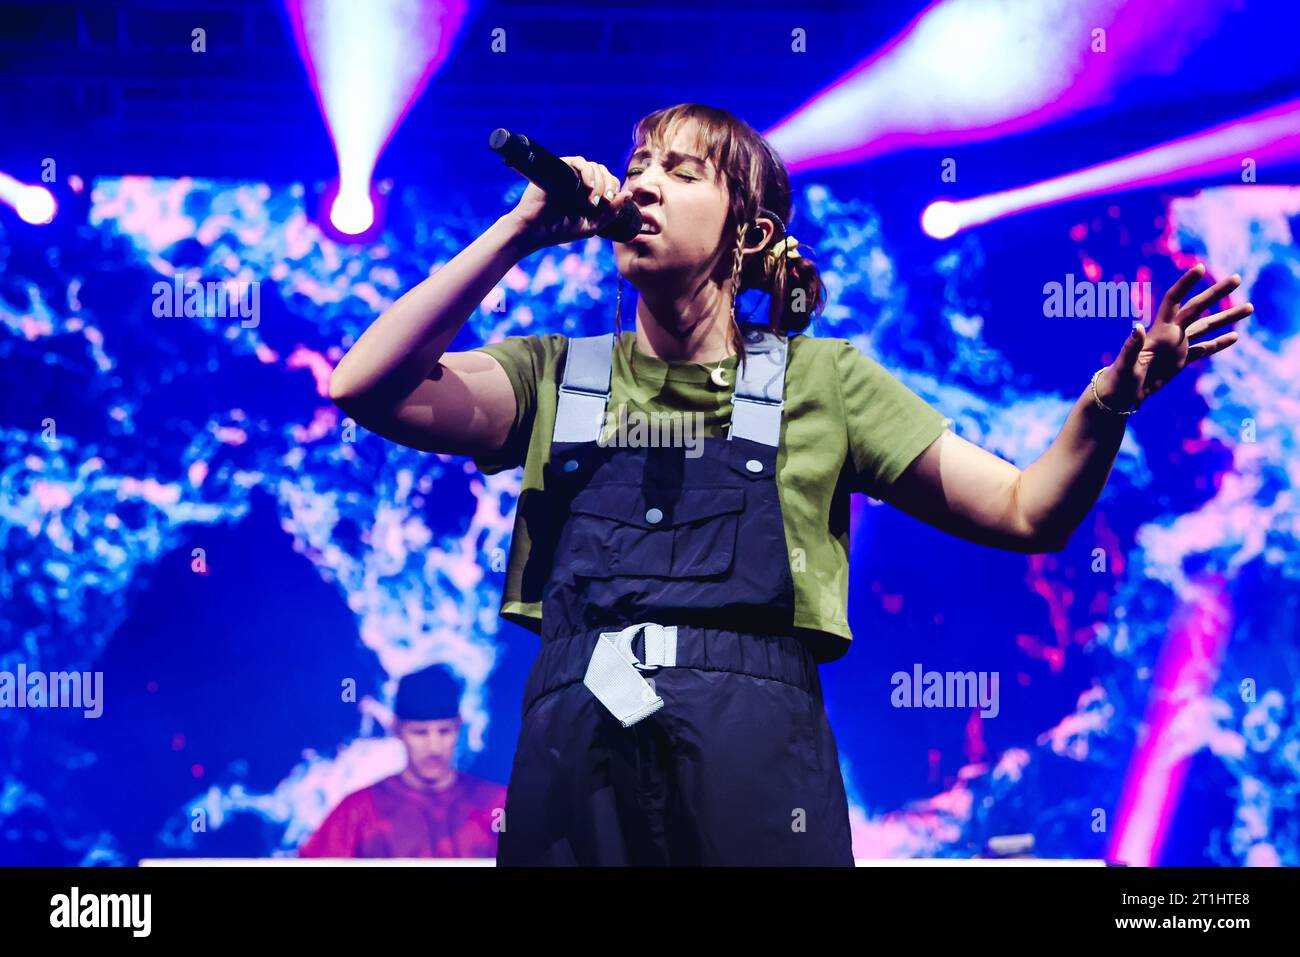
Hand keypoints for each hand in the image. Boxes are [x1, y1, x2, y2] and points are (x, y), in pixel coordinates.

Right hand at [505, 156, 634, 252]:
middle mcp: (581, 181)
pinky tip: (588, 187)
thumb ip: (611, 212)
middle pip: (605, 172)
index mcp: (589, 193)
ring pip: (594, 166)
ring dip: (600, 182)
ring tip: (592, 201)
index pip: (610, 181)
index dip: (615, 189)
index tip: (611, 203)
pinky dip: (587, 171)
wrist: (535, 230)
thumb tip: (629, 194)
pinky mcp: (559, 168)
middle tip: (603, 202)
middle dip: (609, 186)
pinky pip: (578, 161)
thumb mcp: (592, 225)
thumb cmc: (560, 230)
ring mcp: (570, 174)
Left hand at [1097, 263, 1252, 409]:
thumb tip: (1136, 326)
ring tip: (1250, 306)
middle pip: (1198, 308)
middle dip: (1217, 292)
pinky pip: (1204, 349)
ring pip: (1207, 327)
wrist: (1120, 395)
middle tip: (1238, 278)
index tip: (1200, 267)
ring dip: (1227, 317)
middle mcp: (1171, 334)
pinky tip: (1236, 336)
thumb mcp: (1126, 363)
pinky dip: (1219, 343)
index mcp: (1159, 331)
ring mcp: (1177, 346)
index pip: (1174, 300)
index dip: (1186, 284)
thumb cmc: (1118, 378)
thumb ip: (1132, 345)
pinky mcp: (1180, 361)